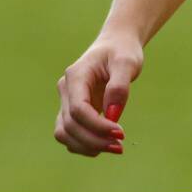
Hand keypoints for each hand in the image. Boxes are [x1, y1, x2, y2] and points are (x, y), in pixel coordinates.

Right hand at [54, 30, 143, 156]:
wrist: (117, 44)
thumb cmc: (122, 50)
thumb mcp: (127, 63)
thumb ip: (119, 87)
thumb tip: (113, 115)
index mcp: (76, 75)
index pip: (78, 109)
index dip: (97, 126)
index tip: (120, 133)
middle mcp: (66, 89)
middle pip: (69, 125)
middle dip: (94, 140)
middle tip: (120, 146)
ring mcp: (66, 100)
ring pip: (65, 133)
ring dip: (87, 146)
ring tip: (114, 148)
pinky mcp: (72, 110)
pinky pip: (71, 133)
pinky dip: (84, 143)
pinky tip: (105, 143)